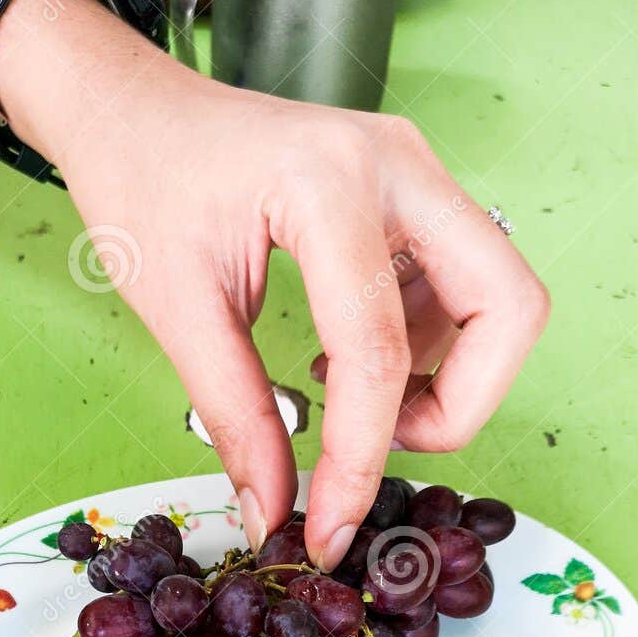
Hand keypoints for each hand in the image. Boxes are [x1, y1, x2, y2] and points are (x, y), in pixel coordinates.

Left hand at [0, 0, 550, 569]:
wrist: (132, 110)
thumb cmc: (141, 182)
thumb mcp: (176, 309)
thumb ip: (234, 416)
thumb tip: (273, 510)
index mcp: (328, 182)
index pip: (376, 350)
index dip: (361, 459)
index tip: (329, 526)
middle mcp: (397, 166)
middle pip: (506, 308)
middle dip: (462, 405)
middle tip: (387, 446)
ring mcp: (416, 173)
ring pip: (501, 298)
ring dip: (453, 375)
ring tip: (363, 403)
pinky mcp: (415, 195)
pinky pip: (467, 286)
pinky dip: (431, 345)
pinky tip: (356, 359)